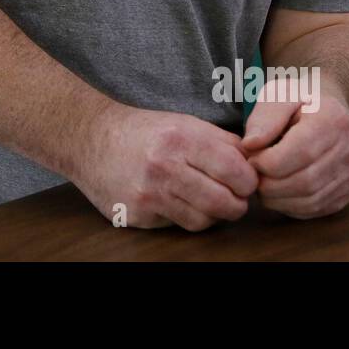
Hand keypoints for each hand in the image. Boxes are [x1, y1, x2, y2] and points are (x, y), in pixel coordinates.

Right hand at [75, 103, 258, 231]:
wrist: (92, 139)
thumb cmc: (144, 131)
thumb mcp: (184, 123)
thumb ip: (223, 143)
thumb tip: (257, 165)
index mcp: (181, 138)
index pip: (236, 170)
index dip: (248, 180)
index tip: (246, 180)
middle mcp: (164, 167)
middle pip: (225, 202)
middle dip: (237, 203)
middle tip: (234, 196)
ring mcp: (149, 194)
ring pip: (204, 220)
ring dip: (212, 213)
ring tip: (206, 197)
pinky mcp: (137, 215)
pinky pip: (179, 225)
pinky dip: (186, 216)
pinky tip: (178, 200)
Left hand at [240, 81, 348, 218]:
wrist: (326, 110)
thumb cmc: (297, 101)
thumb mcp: (277, 95)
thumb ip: (264, 118)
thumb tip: (250, 145)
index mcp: (332, 119)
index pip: (300, 152)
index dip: (268, 162)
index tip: (250, 158)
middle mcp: (348, 148)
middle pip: (305, 181)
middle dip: (270, 184)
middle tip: (252, 175)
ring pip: (310, 200)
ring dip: (277, 198)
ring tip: (261, 183)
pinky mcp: (346, 191)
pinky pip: (316, 208)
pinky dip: (290, 206)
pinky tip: (277, 192)